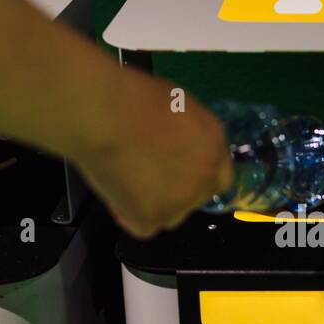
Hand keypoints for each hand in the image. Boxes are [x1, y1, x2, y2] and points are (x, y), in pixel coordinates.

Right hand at [75, 69, 231, 238]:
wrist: (104, 116)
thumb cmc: (134, 99)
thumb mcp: (180, 108)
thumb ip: (191, 136)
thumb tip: (183, 147)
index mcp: (215, 148)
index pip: (219, 176)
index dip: (199, 174)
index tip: (180, 169)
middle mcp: (204, 180)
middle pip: (197, 197)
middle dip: (178, 190)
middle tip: (150, 174)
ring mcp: (179, 205)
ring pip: (170, 214)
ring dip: (155, 204)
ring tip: (128, 178)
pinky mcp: (149, 222)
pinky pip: (142, 224)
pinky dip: (129, 212)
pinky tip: (117, 189)